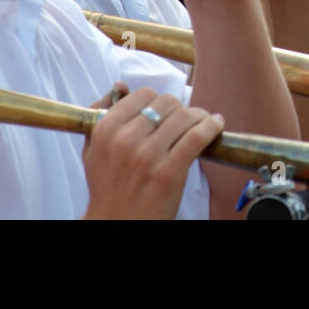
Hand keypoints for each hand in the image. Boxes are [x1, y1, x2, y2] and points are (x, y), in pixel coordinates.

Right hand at [82, 82, 223, 218]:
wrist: (116, 223)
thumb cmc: (108, 186)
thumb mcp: (92, 150)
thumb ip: (101, 114)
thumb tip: (121, 85)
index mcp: (106, 129)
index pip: (144, 94)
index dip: (158, 101)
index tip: (165, 113)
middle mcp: (125, 139)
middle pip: (168, 102)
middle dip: (180, 109)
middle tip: (185, 120)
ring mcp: (148, 156)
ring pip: (185, 116)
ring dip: (200, 116)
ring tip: (204, 121)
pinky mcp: (169, 172)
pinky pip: (197, 137)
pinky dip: (211, 127)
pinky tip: (216, 125)